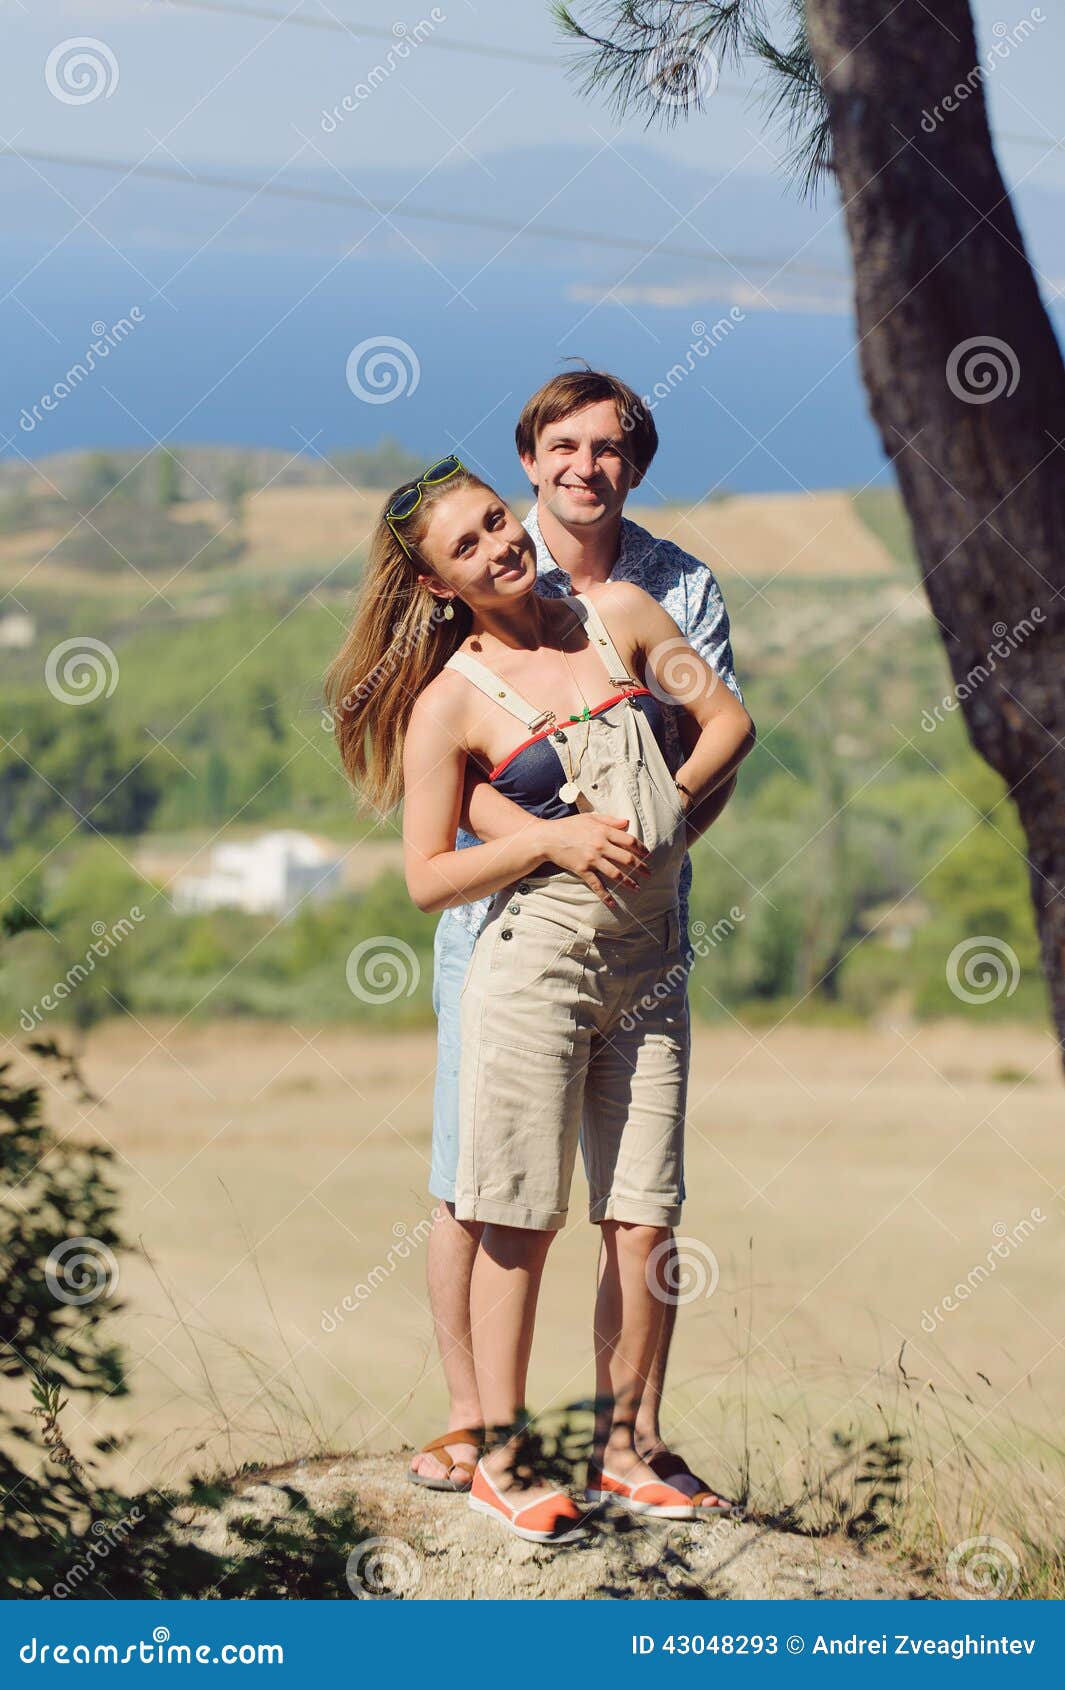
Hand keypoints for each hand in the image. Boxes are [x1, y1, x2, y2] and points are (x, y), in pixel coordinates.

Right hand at [537, 812, 651, 907]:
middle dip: (640, 867)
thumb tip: (628, 822)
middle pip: (627, 858)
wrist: (547, 838)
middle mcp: (600, 845)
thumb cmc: (569, 826)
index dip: (641, 848)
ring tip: (638, 888)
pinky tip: (613, 903)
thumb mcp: (590, 817)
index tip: (647, 855)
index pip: (629, 840)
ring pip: (616, 874)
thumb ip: (610, 820)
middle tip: (649, 873)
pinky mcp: (582, 870)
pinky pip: (597, 885)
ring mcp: (592, 859)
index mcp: (604, 831)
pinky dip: (605, 896)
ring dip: (629, 883)